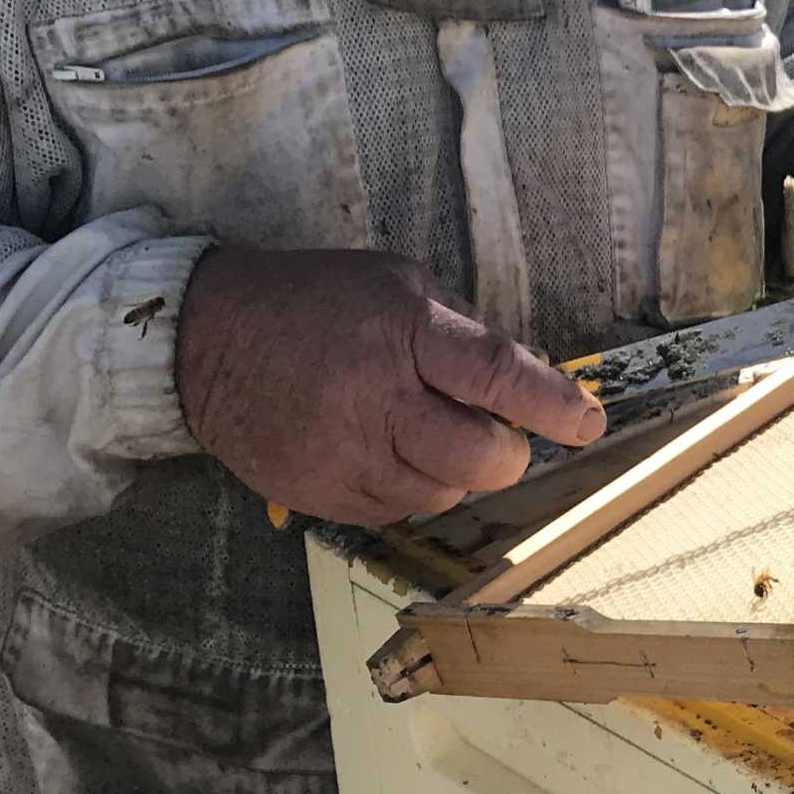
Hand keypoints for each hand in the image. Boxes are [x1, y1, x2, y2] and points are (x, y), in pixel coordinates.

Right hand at [175, 247, 603, 525]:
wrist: (205, 342)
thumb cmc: (316, 303)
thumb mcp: (396, 283)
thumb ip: (465, 331)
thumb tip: (533, 380)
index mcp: (402, 332)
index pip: (495, 375)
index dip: (551, 404)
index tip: (587, 420)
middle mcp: (374, 399)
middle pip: (480, 458)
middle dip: (505, 450)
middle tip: (493, 430)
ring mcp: (344, 456)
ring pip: (444, 494)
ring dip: (454, 470)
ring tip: (419, 429)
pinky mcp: (321, 496)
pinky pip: (398, 510)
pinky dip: (409, 485)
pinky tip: (381, 448)